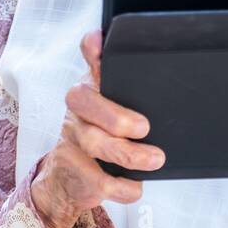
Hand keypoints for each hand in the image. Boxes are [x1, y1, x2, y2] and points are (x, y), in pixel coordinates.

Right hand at [29, 30, 164, 227]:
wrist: (69, 180)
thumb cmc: (103, 136)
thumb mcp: (116, 109)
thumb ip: (132, 89)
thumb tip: (158, 67)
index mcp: (92, 88)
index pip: (89, 61)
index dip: (91, 50)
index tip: (98, 40)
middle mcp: (77, 110)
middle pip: (85, 103)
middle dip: (116, 116)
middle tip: (145, 127)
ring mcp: (72, 140)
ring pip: (95, 142)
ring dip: (128, 154)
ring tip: (155, 159)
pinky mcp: (74, 170)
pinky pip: (99, 180)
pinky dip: (123, 186)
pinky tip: (136, 186)